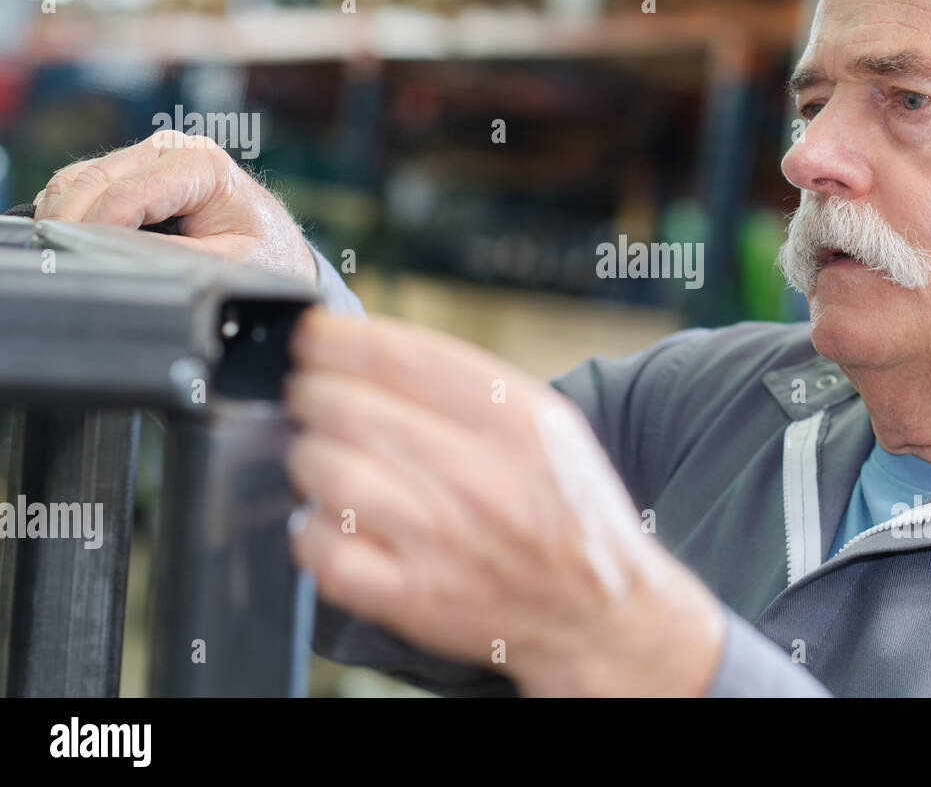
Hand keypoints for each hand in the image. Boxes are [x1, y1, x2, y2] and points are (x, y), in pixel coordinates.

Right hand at [34, 133, 317, 282]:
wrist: (276, 249)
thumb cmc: (263, 254)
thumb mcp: (232, 262)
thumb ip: (179, 257)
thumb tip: (121, 254)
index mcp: (201, 164)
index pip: (130, 192)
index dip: (98, 226)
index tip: (78, 258)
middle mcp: (172, 149)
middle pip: (96, 179)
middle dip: (70, 220)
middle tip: (54, 262)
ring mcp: (148, 157)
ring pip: (80, 178)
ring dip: (62, 214)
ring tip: (58, 254)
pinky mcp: (132, 171)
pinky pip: (81, 184)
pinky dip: (67, 210)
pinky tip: (69, 240)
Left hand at [283, 307, 726, 695]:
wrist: (599, 613)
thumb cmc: (568, 513)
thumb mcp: (550, 425)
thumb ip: (470, 383)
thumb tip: (369, 348)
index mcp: (518, 421)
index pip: (399, 357)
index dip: (337, 340)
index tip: (313, 337)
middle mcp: (481, 477)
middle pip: (347, 408)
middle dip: (314, 393)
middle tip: (313, 397)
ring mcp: (443, 541)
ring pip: (325, 471)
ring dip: (311, 456)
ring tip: (326, 456)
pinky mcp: (413, 598)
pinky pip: (320, 547)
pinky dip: (312, 528)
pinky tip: (335, 520)